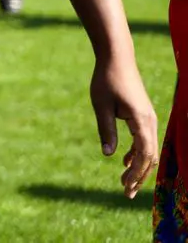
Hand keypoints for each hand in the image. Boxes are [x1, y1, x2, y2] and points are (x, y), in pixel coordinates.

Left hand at [91, 53, 157, 198]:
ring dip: (138, 167)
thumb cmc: (106, 79)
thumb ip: (106, 130)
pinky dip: (136, 154)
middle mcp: (150, 121)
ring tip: (125, 183)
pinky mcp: (143, 116)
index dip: (136, 172)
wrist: (117, 58)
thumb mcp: (101, 105)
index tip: (124, 185)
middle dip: (139, 176)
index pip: (144, 154)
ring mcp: (148, 118)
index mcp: (141, 120)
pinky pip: (144, 140)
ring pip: (148, 150)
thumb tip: (108, 154)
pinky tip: (123, 161)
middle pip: (149, 156)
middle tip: (125, 193)